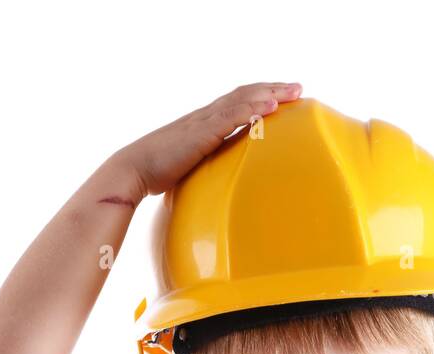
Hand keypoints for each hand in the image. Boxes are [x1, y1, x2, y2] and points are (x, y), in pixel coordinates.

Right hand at [127, 82, 302, 198]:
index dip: (261, 96)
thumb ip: (207, 168)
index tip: (284, 96)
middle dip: (274, 88)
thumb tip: (219, 185)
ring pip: (242, 100)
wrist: (134, 169)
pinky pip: (230, 117)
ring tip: (293, 92)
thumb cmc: (158, 173)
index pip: (238, 102)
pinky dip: (251, 110)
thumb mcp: (190, 168)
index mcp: (205, 123)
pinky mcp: (201, 133)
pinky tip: (269, 107)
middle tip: (299, 88)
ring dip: (270, 94)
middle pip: (246, 94)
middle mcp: (207, 116)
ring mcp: (204, 122)